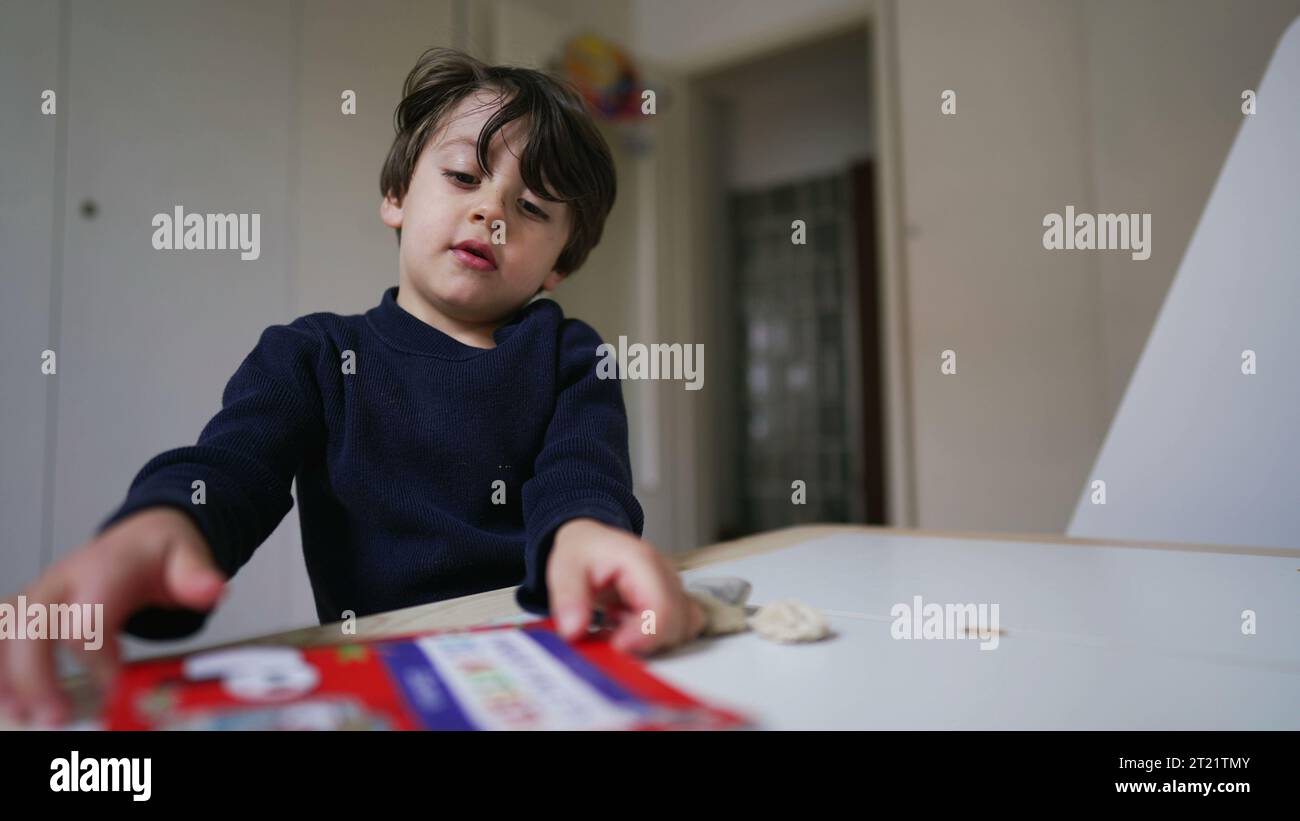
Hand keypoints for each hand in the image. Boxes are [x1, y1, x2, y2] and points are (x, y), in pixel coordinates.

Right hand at [0, 507, 225, 726]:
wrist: (142, 535)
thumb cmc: (159, 552)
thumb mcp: (188, 555)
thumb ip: (197, 575)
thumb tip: (212, 590)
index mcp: (104, 570)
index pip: (87, 616)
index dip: (96, 657)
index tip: (115, 687)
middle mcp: (63, 581)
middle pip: (29, 624)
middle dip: (34, 674)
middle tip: (57, 717)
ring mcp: (42, 594)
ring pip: (5, 628)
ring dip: (7, 673)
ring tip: (24, 716)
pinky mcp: (30, 608)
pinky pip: (0, 633)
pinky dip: (1, 667)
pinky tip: (11, 701)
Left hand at [545, 518, 705, 654]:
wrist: (594, 543)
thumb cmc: (586, 551)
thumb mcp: (565, 567)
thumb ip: (569, 598)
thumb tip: (574, 629)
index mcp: (643, 562)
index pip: (661, 608)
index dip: (643, 636)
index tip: (616, 646)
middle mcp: (666, 575)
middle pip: (675, 626)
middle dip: (642, 642)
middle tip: (609, 633)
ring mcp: (674, 589)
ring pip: (682, 632)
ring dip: (650, 640)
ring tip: (618, 623)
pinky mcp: (674, 602)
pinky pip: (681, 631)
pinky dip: (657, 639)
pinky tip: (631, 628)